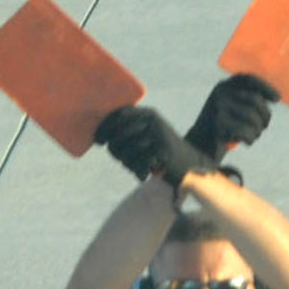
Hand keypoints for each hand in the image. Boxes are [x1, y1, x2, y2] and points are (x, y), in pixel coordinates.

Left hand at [94, 106, 218, 186]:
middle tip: (124, 160)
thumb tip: (98, 137)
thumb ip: (127, 130)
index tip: (98, 140)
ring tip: (136, 167)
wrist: (190, 164)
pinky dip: (138, 171)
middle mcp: (153, 120)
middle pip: (118, 136)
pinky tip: (143, 174)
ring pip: (126, 152)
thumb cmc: (161, 151)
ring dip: (128, 164)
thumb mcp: (146, 135)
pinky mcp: (162, 150)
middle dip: (116, 151)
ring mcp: (158, 134)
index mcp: (148, 113)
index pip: (118, 115)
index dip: (104, 128)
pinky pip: (137, 162)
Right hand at [183, 73, 276, 158]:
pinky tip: (248, 142)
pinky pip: (245, 130)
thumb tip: (276, 96)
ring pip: (252, 117)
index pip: (248, 79)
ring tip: (255, 136)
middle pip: (255, 100)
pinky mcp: (218, 125)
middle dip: (265, 116)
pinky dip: (251, 138)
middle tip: (264, 127)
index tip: (278, 99)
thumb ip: (249, 100)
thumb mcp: (233, 108)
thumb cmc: (223, 127)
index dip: (265, 87)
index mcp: (223, 86)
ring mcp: (218, 108)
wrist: (198, 146)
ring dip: (258, 130)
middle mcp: (220, 93)